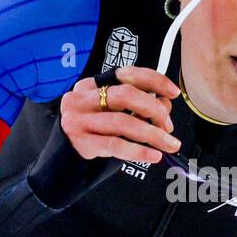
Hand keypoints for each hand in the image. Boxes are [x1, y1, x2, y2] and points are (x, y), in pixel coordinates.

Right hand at [62, 66, 181, 163]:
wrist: (63, 162)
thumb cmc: (94, 134)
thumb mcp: (112, 114)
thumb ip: (136, 107)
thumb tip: (166, 104)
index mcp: (90, 85)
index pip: (125, 74)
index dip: (153, 80)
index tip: (173, 93)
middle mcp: (81, 99)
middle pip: (125, 95)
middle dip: (154, 109)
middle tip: (168, 126)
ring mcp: (78, 120)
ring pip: (123, 122)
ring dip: (153, 134)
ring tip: (169, 145)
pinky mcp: (81, 142)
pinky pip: (116, 144)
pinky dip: (139, 151)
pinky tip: (154, 156)